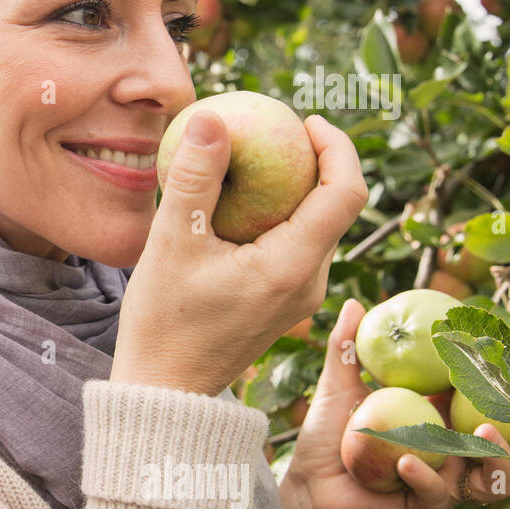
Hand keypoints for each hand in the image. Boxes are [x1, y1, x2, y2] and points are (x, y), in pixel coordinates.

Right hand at [111, 111, 368, 396]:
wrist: (165, 390)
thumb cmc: (164, 323)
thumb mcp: (170, 243)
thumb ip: (194, 178)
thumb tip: (213, 118)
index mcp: (292, 266)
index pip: (346, 192)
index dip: (336, 146)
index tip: (304, 120)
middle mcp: (309, 282)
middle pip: (336, 207)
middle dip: (314, 162)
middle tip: (273, 133)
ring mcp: (299, 297)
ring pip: (316, 228)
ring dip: (295, 191)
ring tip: (253, 166)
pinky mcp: (282, 304)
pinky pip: (296, 247)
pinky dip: (279, 218)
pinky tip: (238, 209)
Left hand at [279, 297, 509, 508]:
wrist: (306, 486)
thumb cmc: (325, 437)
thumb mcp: (337, 388)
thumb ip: (347, 349)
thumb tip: (353, 303)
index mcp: (435, 418)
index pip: (474, 398)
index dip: (492, 381)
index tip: (495, 356)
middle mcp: (448, 450)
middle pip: (496, 438)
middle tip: (507, 397)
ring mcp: (441, 480)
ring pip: (487, 475)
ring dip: (495, 457)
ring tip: (484, 434)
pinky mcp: (423, 508)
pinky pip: (437, 495)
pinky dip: (425, 478)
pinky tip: (405, 463)